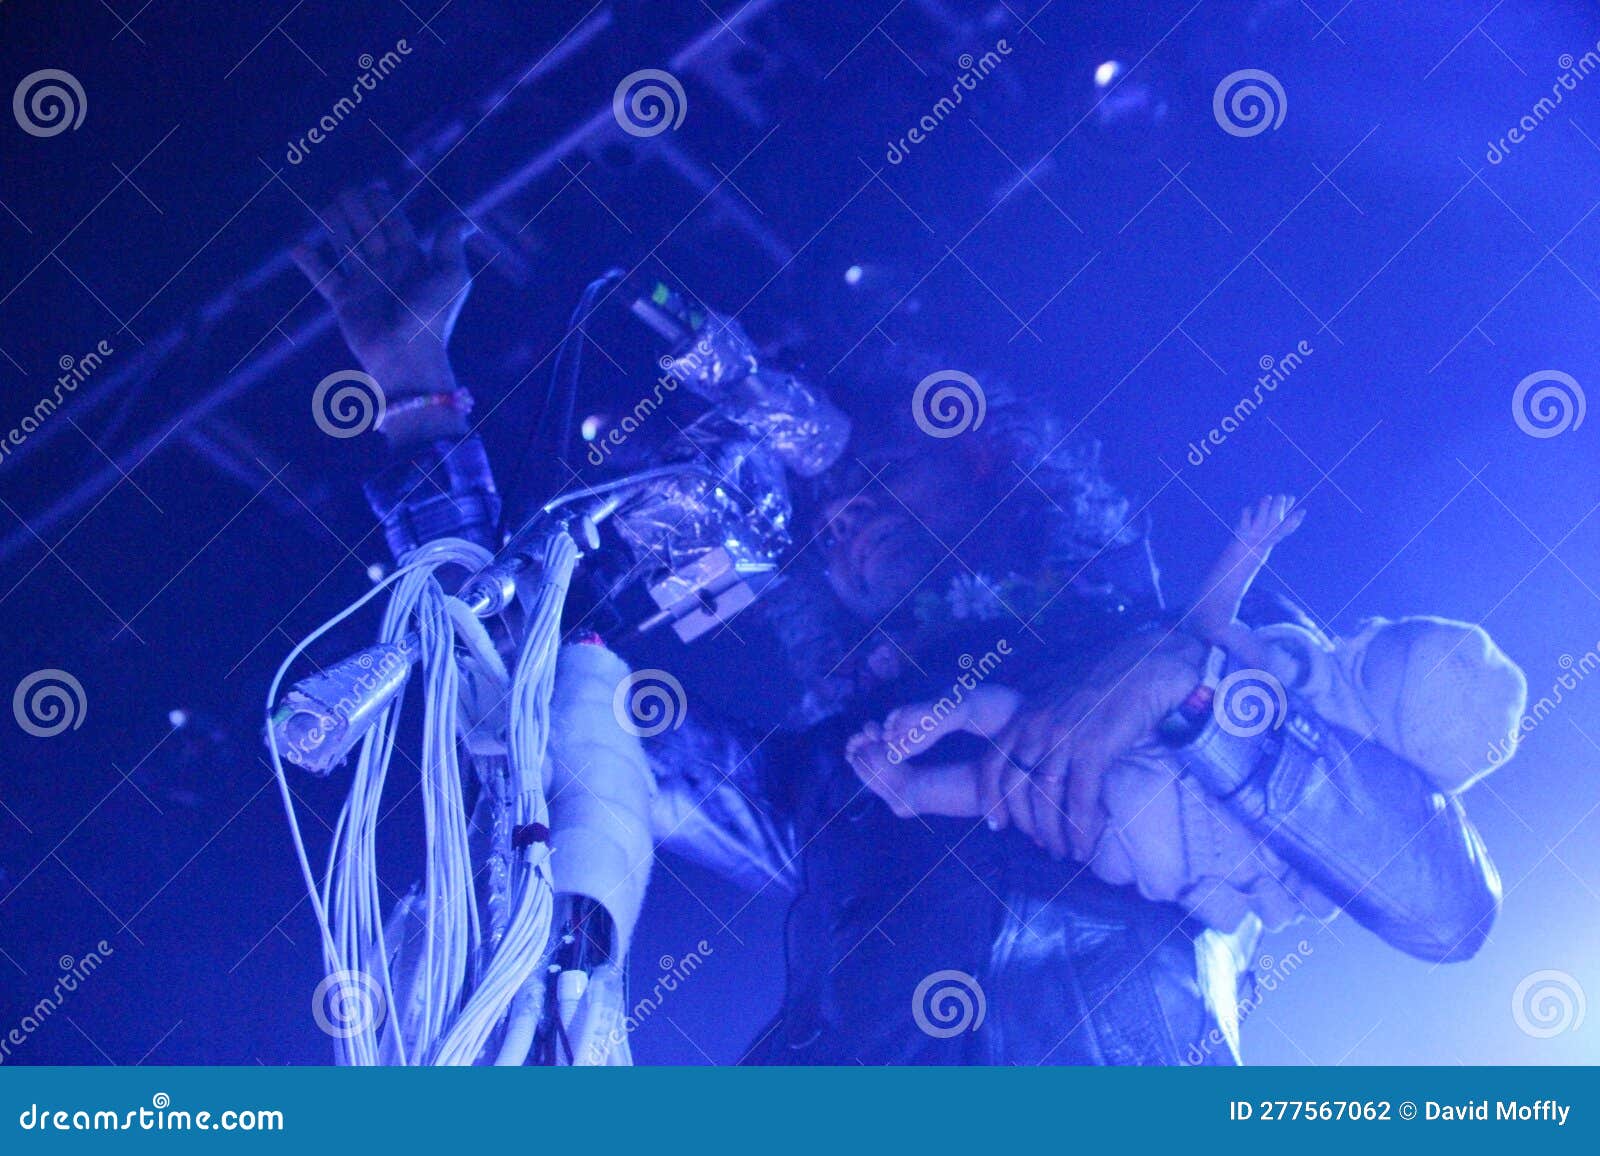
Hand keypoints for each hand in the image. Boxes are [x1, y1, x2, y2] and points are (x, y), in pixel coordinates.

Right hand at [291, 185, 473, 394]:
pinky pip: (323, 277)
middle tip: (345, 192)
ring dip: (334, 225)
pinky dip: (308, 262)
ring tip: (325, 208)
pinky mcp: (344, 302)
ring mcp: (364, 284)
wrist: (407, 356)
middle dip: (356, 209)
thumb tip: (468, 221)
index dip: (383, 204)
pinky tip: (296, 244)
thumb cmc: (433, 317)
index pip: (394, 223)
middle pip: (367, 229)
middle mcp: (386, 269)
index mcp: (412, 261)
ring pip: (345, 246)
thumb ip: (451, 244)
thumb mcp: (451, 277)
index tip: (374, 188)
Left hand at [977, 632, 1202, 859]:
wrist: (1146, 665)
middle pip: (1015, 788)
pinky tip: (1082, 846)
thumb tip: (1036, 758)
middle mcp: (1037, 727)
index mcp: (1025, 715)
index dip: (991, 799)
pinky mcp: (1093, 749)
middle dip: (1024, 823)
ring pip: (1046, 799)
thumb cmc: (1107, 681)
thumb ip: (1040, 723)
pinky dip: (1079, 828)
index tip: (996, 824)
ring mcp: (1063, 738)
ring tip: (1063, 852)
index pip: (992, 764)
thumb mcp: (1059, 696)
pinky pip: (1079, 800)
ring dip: (1053, 833)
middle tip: (1040, 845)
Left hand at [1230, 493, 1304, 560]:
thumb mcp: (1275, 524)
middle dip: (1278, 507)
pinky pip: (1245, 520)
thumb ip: (1283, 511)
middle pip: (1275, 521)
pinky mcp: (1243, 530)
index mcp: (1277, 533)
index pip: (1288, 528)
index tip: (1302, 510)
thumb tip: (1292, 497)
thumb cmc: (1264, 532)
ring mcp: (1255, 532)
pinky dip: (1248, 512)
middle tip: (1281, 496)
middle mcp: (1267, 533)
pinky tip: (1249, 508)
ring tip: (1268, 497)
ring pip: (1261, 519)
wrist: (1247, 549)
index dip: (1295, 520)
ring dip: (1265, 506)